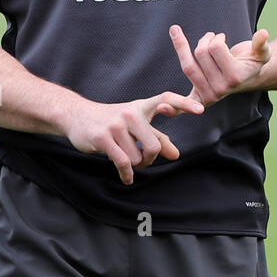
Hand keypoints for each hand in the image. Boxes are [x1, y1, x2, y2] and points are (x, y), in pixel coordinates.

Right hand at [62, 92, 204, 184]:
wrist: (76, 116)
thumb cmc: (110, 120)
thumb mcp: (134, 125)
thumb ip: (156, 137)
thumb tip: (175, 154)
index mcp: (141, 107)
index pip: (166, 98)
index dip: (184, 104)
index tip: (201, 110)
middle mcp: (130, 113)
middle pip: (154, 145)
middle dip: (150, 159)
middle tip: (143, 161)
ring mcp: (116, 125)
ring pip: (137, 157)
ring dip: (135, 166)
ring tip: (127, 161)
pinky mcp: (103, 138)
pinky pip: (123, 163)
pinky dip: (127, 175)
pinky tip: (126, 178)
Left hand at [169, 25, 270, 104]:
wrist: (246, 76)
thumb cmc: (251, 60)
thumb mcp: (261, 52)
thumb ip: (261, 44)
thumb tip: (263, 33)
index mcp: (235, 77)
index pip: (215, 48)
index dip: (217, 38)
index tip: (222, 38)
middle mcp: (222, 89)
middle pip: (201, 53)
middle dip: (204, 39)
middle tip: (211, 37)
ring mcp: (209, 96)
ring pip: (189, 65)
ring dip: (184, 46)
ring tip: (191, 38)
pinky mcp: (198, 99)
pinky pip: (182, 104)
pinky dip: (172, 108)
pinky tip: (161, 107)